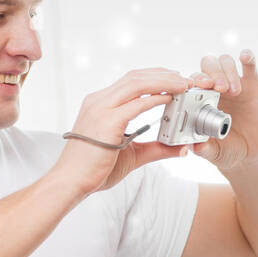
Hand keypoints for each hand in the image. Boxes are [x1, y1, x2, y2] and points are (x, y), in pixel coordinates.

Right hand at [57, 67, 198, 197]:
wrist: (71, 182)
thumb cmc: (95, 169)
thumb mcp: (132, 155)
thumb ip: (156, 149)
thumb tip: (182, 149)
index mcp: (101, 104)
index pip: (131, 81)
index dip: (155, 77)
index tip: (175, 80)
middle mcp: (99, 101)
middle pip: (135, 77)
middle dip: (164, 75)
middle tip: (185, 79)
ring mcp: (101, 109)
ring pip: (137, 84)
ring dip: (163, 82)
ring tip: (183, 84)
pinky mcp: (106, 121)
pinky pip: (136, 104)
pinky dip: (155, 99)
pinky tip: (170, 98)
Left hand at [183, 49, 257, 169]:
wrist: (249, 153)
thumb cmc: (226, 150)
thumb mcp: (213, 152)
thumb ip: (204, 149)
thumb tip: (194, 146)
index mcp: (199, 99)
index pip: (193, 80)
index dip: (195, 80)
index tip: (201, 88)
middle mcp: (215, 87)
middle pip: (208, 65)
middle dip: (212, 73)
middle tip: (218, 88)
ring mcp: (233, 83)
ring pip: (226, 61)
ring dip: (227, 71)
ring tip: (234, 91)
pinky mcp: (252, 83)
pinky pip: (249, 64)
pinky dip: (247, 56)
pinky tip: (245, 58)